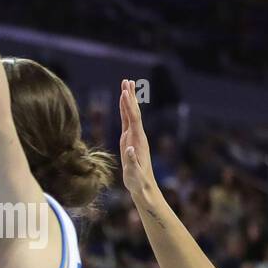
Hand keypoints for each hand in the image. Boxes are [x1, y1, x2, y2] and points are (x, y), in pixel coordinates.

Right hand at [119, 78, 154, 196]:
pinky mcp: (129, 140)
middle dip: (130, 96)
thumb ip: (131, 161)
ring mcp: (133, 137)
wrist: (143, 187)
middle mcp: (137, 136)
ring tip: (125, 86)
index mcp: (138, 141)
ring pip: (130, 115)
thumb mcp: (134, 173)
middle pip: (133, 112)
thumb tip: (128, 148)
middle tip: (126, 81)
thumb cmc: (138, 182)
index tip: (124, 92)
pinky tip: (123, 103)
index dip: (128, 106)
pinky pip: (126, 121)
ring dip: (128, 100)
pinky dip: (124, 110)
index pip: (133, 120)